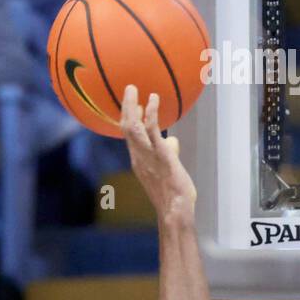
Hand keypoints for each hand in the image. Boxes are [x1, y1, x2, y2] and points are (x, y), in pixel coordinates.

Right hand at [121, 85, 196, 221]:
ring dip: (131, 106)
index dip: (128, 119)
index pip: (130, 137)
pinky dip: (151, 112)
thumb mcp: (170, 170)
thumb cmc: (173, 195)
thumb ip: (169, 153)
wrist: (174, 210)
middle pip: (126, 128)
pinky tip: (153, 98)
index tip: (131, 104)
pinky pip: (152, 130)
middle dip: (125, 107)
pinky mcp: (160, 154)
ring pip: (132, 127)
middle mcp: (139, 157)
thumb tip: (172, 141)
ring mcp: (148, 156)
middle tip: (129, 89)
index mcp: (139, 161)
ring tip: (132, 88)